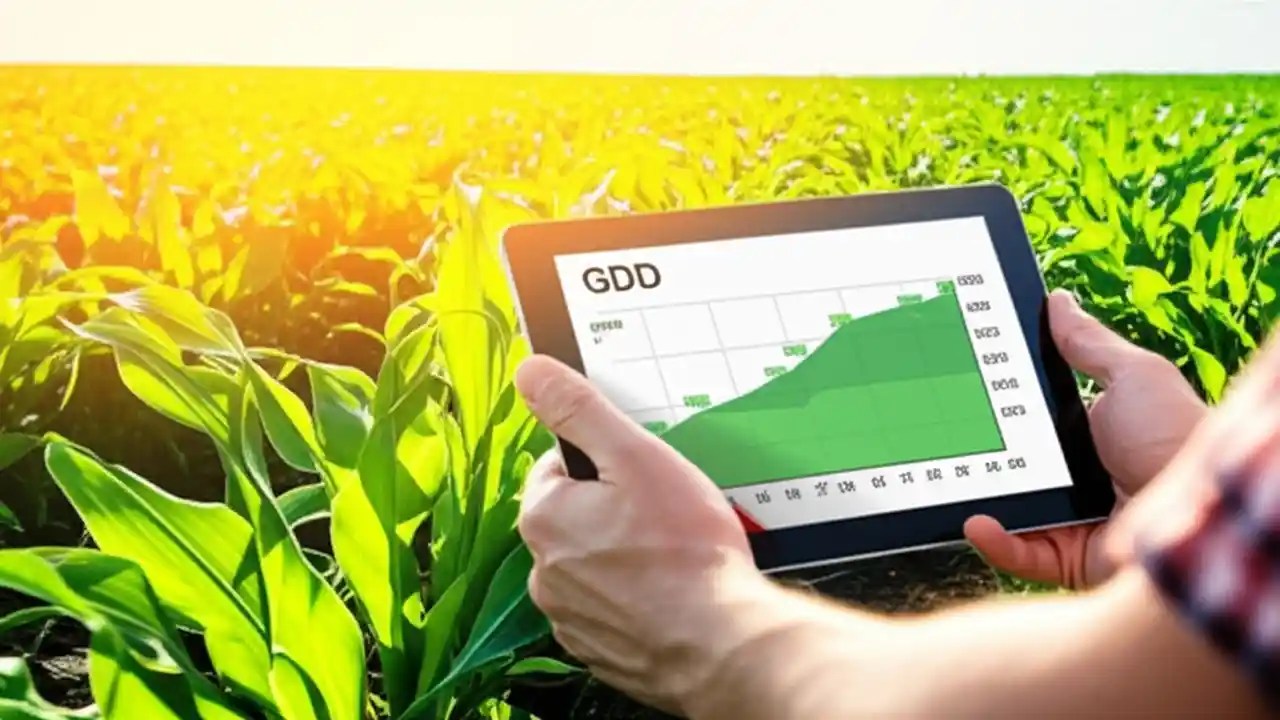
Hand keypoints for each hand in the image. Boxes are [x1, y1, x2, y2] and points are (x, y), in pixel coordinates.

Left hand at [515, 355, 776, 714]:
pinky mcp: (600, 649)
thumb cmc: (686, 554)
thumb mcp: (636, 457)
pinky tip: (672, 593)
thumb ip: (580, 411)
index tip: (641, 474)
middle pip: (576, 518)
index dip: (604, 463)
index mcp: (544, 518)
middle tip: (667, 514)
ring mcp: (571, 617)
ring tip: (676, 556)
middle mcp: (544, 572)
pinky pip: (612, 610)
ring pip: (594, 566)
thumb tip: (531, 372)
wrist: (723, 645)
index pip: (559, 467)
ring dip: (625, 557)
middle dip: (616, 511)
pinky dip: (637, 600)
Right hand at [964, 290, 1206, 588]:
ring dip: (976, 498)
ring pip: (1008, 510)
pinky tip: (977, 520)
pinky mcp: (1068, 559)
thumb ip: (1089, 343)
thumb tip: (1057, 302)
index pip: (1029, 422)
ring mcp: (1070, 520)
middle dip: (974, 452)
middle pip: (1010, 465)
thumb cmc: (1178, 436)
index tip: (960, 388)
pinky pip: (1019, 552)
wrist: (1203, 506)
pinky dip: (994, 540)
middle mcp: (1078, 479)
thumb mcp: (1134, 376)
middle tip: (939, 435)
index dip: (996, 408)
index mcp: (1089, 435)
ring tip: (947, 481)